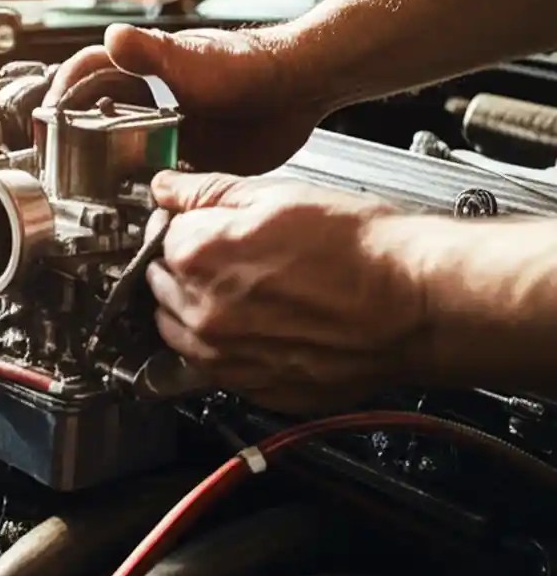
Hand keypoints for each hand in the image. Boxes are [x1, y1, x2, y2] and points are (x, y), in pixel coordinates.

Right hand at [44, 24, 329, 173]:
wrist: (296, 92)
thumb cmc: (248, 65)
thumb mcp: (191, 61)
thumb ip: (150, 52)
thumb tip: (112, 38)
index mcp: (138, 71)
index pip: (81, 78)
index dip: (57, 98)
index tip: (43, 122)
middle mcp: (145, 100)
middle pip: (91, 118)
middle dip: (70, 140)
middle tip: (54, 164)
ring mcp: (163, 129)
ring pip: (117, 150)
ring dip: (100, 169)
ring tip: (82, 189)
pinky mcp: (183, 156)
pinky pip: (150, 175)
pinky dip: (137, 189)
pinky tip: (130, 202)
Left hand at [145, 171, 427, 413]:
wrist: (418, 302)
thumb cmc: (362, 248)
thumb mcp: (278, 195)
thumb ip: (208, 192)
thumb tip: (167, 186)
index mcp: (199, 256)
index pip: (158, 239)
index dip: (179, 228)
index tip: (198, 226)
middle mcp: (204, 314)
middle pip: (161, 287)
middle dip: (181, 269)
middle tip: (226, 257)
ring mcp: (227, 358)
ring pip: (179, 333)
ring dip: (193, 311)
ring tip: (241, 292)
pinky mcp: (256, 388)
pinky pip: (215, 369)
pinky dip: (223, 349)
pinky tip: (259, 327)